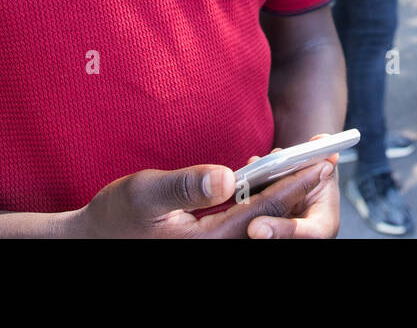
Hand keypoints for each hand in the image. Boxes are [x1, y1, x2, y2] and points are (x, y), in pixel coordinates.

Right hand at [65, 154, 336, 238]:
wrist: (90, 242)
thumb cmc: (114, 216)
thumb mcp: (145, 192)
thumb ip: (188, 186)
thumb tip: (228, 178)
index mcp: (205, 242)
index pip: (261, 211)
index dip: (293, 185)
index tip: (320, 164)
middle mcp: (214, 252)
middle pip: (267, 222)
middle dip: (297, 193)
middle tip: (325, 165)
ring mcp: (211, 252)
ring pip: (257, 227)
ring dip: (281, 200)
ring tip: (305, 172)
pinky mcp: (206, 247)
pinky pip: (241, 230)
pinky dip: (259, 208)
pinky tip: (266, 188)